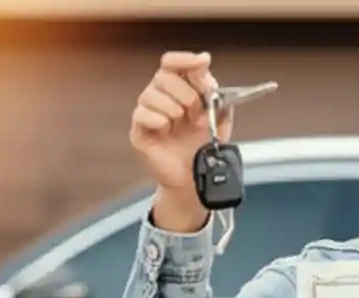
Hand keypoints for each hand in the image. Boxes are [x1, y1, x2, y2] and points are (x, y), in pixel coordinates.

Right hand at [129, 51, 233, 230]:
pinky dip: (160, 121)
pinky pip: (143, 114)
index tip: (203, 63)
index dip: (185, 59)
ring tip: (183, 126)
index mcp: (178, 88)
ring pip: (152, 94)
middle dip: (187, 95)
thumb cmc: (205, 145)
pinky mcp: (138, 131)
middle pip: (164, 76)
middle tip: (197, 114)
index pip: (172, 62)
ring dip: (174, 110)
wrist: (197, 176)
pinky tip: (167, 131)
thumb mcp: (220, 115)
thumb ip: (213, 88)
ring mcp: (146, 112)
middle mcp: (159, 96)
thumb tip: (204, 60)